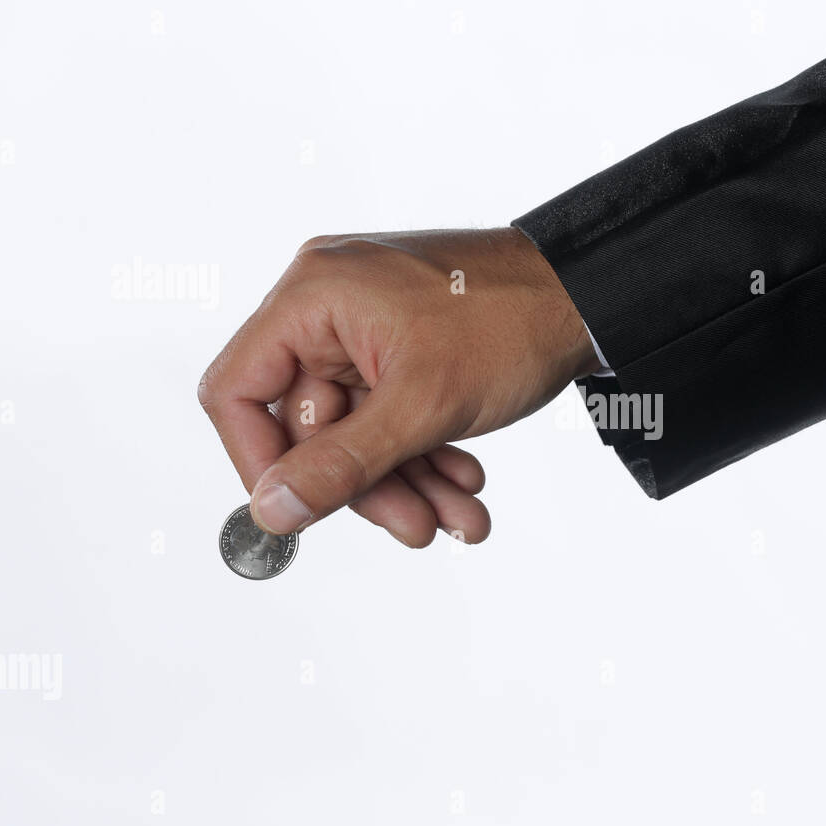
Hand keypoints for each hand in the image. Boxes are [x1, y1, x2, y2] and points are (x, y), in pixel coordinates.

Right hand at [198, 227, 597, 545]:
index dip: (259, 462)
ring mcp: (368, 329)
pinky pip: (391, 414)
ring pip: (358, 430)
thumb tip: (273, 511)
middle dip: (368, 485)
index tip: (299, 513)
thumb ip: (342, 464)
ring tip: (457, 520)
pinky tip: (465, 486)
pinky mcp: (403, 348)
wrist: (587, 297)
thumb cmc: (511, 323)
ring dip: (405, 482)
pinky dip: (425, 454)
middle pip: (309, 424)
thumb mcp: (422, 406)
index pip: (237, 391)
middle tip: (416, 528)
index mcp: (312, 298)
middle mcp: (329, 307)